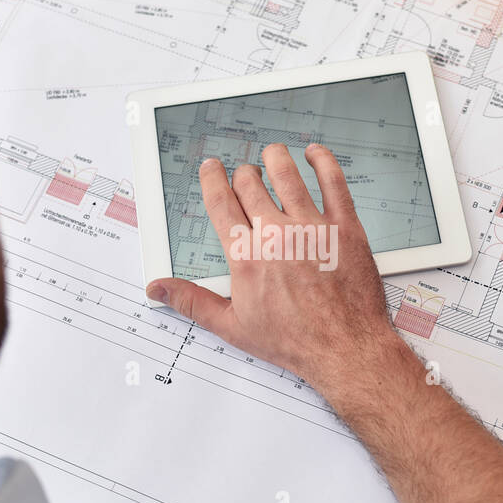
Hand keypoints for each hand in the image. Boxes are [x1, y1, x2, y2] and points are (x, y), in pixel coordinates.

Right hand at [145, 143, 403, 388]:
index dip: (213, 179)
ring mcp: (312, 227)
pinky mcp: (344, 226)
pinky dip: (323, 161)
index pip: (220, 202)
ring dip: (275, 158)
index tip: (212, 169)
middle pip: (251, 184)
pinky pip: (334, 181)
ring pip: (287, 174)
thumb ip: (192, 302)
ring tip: (273, 153)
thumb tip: (158, 290)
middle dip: (243, 174)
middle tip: (246, 174)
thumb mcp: (233, 326)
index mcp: (246, 255)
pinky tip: (315, 153)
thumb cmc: (294, 341)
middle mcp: (276, 235)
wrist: (344, 348)